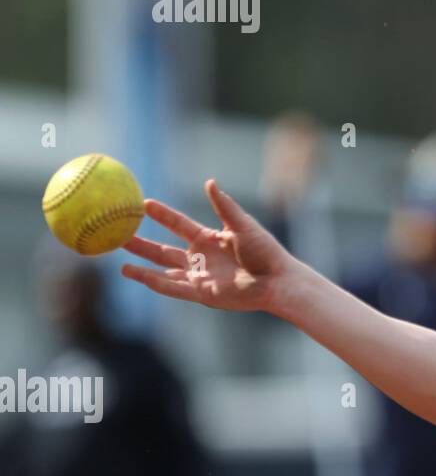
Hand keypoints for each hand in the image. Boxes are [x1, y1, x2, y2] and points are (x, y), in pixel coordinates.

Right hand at [121, 179, 302, 314]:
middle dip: (140, 242)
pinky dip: (154, 282)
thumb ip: (224, 206)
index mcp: (210, 238)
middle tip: (117, 232)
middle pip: (163, 249)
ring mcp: (199, 276)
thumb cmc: (266, 251)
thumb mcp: (242, 226)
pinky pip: (172, 288)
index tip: (140, 203)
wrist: (277, 281)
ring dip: (141, 266)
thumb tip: (209, 182)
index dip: (161, 214)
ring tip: (118, 261)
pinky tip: (135, 274)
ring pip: (163, 270)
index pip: (178, 224)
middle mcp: (200, 257)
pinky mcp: (201, 293)